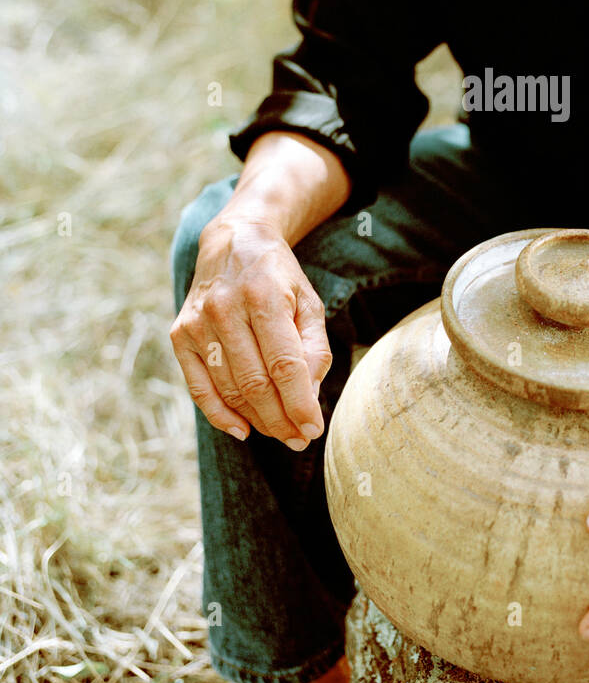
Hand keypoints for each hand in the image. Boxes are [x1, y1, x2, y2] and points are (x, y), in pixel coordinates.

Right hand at [169, 216, 332, 446]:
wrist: (234, 243)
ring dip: (257, 420)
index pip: (284, 365)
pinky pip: (198, 387)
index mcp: (264, 297)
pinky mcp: (179, 334)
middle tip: (299, 439)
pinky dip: (220, 415)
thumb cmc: (279, 279)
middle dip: (281, 419)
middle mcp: (225, 309)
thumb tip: (308, 396)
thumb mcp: (308, 302)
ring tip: (281, 434)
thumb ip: (314, 348)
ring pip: (229, 389)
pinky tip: (243, 430)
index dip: (300, 404)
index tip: (314, 430)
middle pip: (255, 383)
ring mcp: (198, 323)